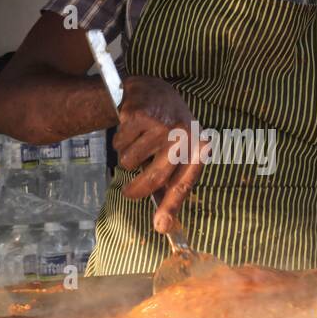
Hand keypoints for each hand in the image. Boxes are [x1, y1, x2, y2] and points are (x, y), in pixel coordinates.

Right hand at [113, 75, 207, 232]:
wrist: (153, 90)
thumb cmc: (166, 130)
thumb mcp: (177, 152)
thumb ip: (171, 183)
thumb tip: (163, 224)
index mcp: (197, 148)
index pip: (184, 183)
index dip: (171, 207)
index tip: (161, 226)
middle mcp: (183, 135)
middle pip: (154, 177)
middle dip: (137, 190)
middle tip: (128, 194)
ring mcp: (162, 124)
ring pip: (130, 161)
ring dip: (127, 157)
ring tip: (136, 142)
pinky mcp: (141, 115)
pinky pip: (119, 144)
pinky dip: (119, 140)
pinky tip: (129, 128)